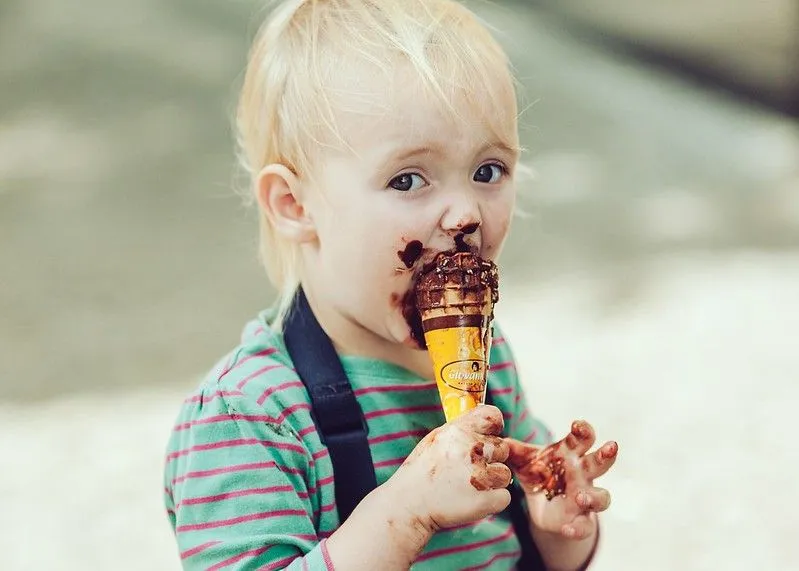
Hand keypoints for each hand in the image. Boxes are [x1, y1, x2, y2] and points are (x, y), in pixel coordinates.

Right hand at [387, 405, 512, 533]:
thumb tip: (486, 421)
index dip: (493, 428)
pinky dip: (492, 501)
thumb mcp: (436, 440)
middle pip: (502, 448)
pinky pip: (504, 496)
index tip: (487, 438)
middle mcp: (470, 450)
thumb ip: (462, 429)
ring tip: (467, 487)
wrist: (408, 505)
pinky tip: (471, 500)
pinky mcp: (486, 500)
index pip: (493, 417)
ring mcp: (479, 476)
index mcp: (458, 431)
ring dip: (492, 481)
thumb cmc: (422, 471)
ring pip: (505, 474)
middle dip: (491, 459)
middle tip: (468, 470)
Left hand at [506, 420, 617, 540]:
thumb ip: (512, 450)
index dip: (584, 431)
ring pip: (602, 497)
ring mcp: (585, 498)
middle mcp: (583, 474)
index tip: (577, 425)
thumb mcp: (524, 460)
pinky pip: (585, 526)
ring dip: (594, 496)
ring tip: (581, 496)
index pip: (583, 439)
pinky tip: (567, 528)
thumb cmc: (540, 472)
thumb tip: (496, 441)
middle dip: (606, 455)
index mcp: (571, 454)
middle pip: (600, 463)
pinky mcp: (580, 520)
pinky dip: (578, 528)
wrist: (542, 504)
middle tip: (611, 446)